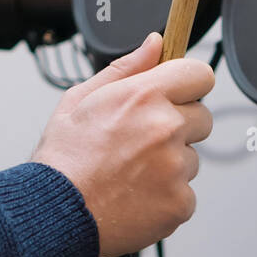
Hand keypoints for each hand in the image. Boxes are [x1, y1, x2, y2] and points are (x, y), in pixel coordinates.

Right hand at [31, 31, 214, 256]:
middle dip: (180, 126)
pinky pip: (186, 193)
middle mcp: (166, 128)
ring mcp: (176, 168)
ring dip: (172, 163)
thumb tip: (154, 43)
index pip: (200, 74)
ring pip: (191, 158)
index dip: (189, 83)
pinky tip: (137, 195)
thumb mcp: (82, 98)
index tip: (178, 94)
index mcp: (145, 96)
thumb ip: (126, 68)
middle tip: (143, 141)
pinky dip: (167, 196)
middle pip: (202, 117)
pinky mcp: (180, 203)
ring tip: (132, 172)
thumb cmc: (64, 158)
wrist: (54, 213)